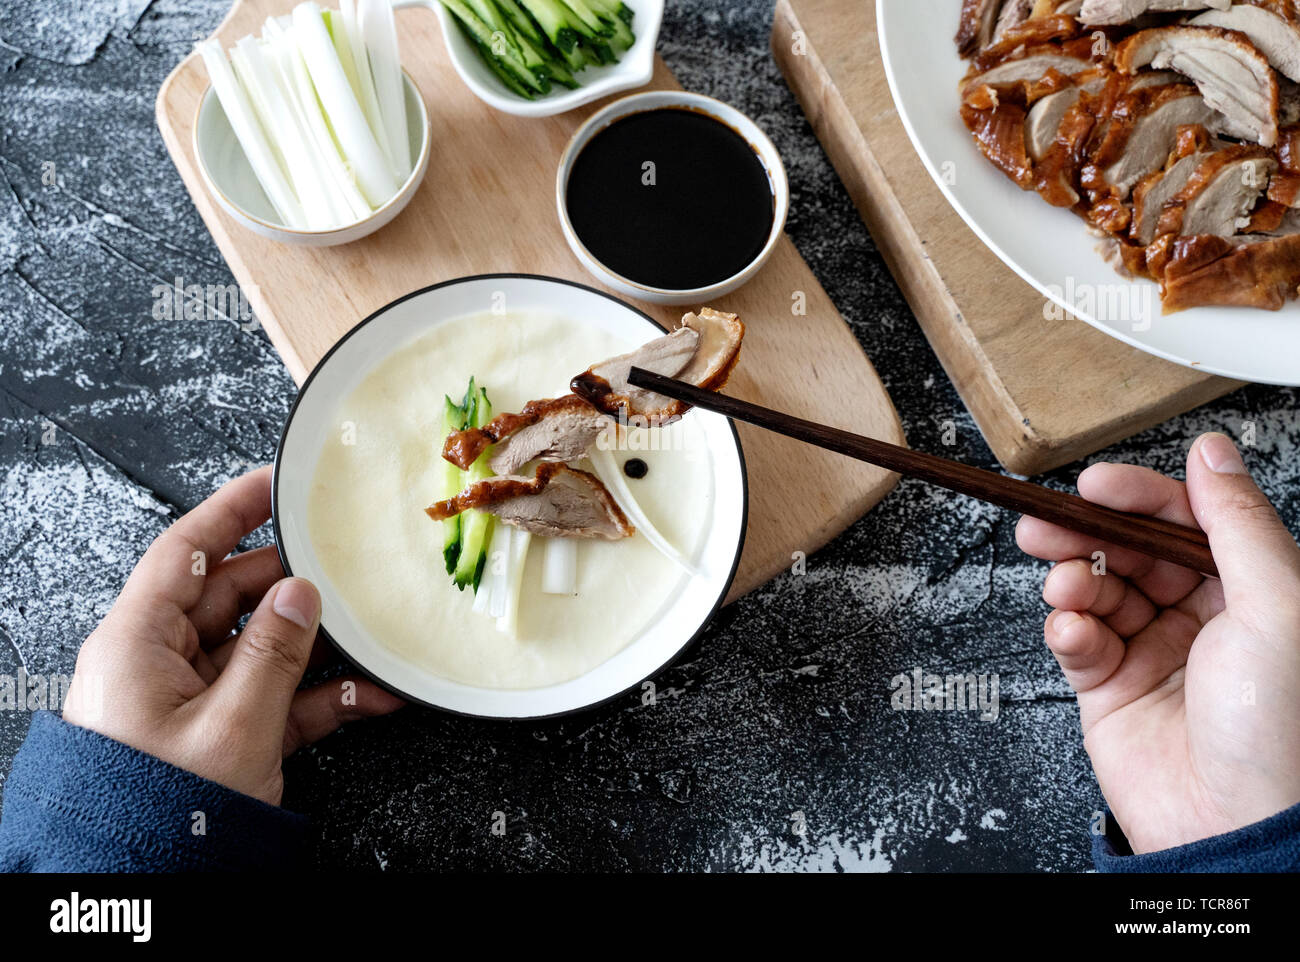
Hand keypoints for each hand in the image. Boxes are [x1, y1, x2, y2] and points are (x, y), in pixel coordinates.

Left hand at [63, 466, 402, 805]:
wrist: (140, 888)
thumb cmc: (156, 809)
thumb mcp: (229, 724)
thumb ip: (273, 651)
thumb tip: (301, 593)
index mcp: (138, 642)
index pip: (185, 551)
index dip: (232, 510)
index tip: (276, 482)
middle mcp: (161, 662)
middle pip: (233, 596)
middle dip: (293, 585)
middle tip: (343, 565)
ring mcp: (194, 700)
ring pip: (263, 648)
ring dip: (319, 648)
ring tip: (369, 635)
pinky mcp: (222, 735)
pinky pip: (278, 699)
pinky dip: (322, 697)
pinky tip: (372, 695)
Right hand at [1016, 432, 1299, 853]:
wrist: (1234, 827)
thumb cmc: (1277, 731)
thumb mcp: (1277, 606)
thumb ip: (1236, 521)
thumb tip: (1212, 451)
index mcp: (1249, 589)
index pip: (1182, 520)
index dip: (1136, 497)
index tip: (1093, 484)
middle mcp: (1200, 616)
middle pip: (1127, 549)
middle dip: (1084, 534)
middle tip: (1046, 527)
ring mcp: (1151, 650)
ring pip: (1094, 587)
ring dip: (1072, 579)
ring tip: (1067, 586)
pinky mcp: (1109, 686)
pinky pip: (1075, 638)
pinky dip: (1066, 629)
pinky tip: (1075, 633)